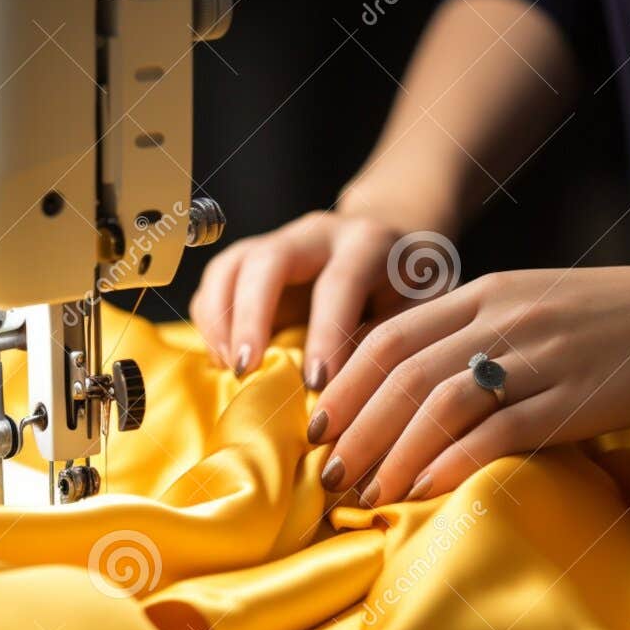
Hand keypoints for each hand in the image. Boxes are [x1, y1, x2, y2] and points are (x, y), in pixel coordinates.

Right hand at [189, 210, 416, 386]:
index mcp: (367, 243)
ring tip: (229, 367)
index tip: (315, 386)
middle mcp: (317, 233)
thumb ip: (388, 344)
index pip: (338, 283)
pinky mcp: (252, 258)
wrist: (394, 247)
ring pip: (232, 265)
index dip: (325, 335)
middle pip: (268, 260)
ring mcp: (279, 241)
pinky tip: (223, 359)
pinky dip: (210, 319)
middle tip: (247, 371)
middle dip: (251, 317)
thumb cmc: (410, 290)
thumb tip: (350, 396)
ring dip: (221, 319)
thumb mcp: (419, 313)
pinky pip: (217, 280)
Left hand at [307, 263, 629, 504]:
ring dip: (391, 455)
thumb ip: (473, 332)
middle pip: (402, 373)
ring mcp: (537, 357)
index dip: (343, 384)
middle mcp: (501, 319)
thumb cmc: (609, 321)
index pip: (390, 337)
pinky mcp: (571, 399)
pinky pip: (496, 433)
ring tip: (364, 495)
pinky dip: (451, 465)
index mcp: (484, 293)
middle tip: (326, 474)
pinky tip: (423, 493)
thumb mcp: (531, 306)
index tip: (315, 425)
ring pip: (438, 405)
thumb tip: (410, 386)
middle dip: (354, 428)